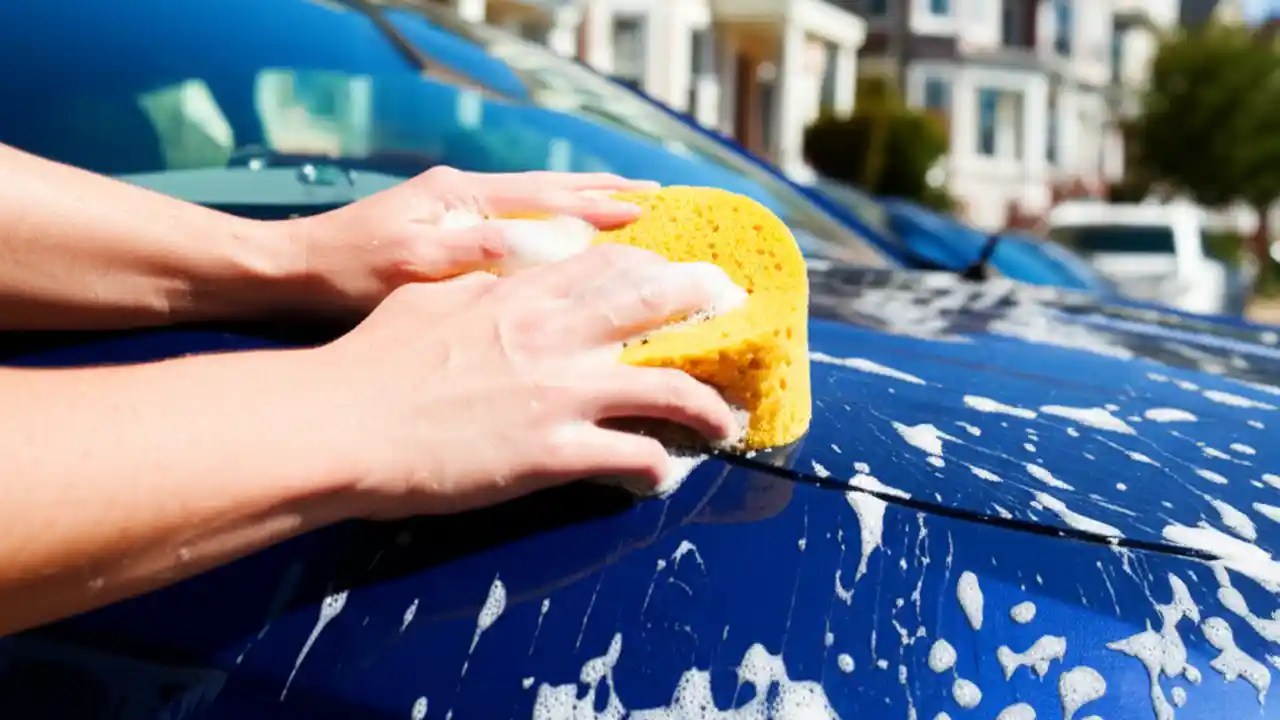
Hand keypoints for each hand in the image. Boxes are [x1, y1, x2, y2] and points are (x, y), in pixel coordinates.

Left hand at [286, 167, 658, 312]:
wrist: (291, 273)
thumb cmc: (349, 274)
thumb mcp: (417, 265)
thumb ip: (482, 249)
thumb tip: (546, 242)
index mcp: (462, 199)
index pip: (545, 198)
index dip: (596, 207)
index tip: (643, 211)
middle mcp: (462, 194)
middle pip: (545, 188)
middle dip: (598, 191)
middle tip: (650, 193)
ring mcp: (451, 208)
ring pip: (531, 198)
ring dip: (577, 198)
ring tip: (618, 199)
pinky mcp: (441, 227)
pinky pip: (511, 215)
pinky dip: (547, 216)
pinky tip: (559, 229)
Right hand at [311, 244, 739, 517]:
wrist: (342, 423)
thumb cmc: (370, 362)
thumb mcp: (426, 299)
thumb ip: (477, 290)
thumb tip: (498, 287)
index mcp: (522, 293)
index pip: (611, 267)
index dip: (657, 270)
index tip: (683, 277)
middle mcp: (555, 334)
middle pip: (654, 309)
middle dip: (703, 311)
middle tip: (733, 321)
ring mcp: (560, 392)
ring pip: (667, 388)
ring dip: (707, 405)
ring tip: (726, 421)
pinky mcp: (554, 451)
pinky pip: (632, 456)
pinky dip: (656, 466)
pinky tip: (659, 474)